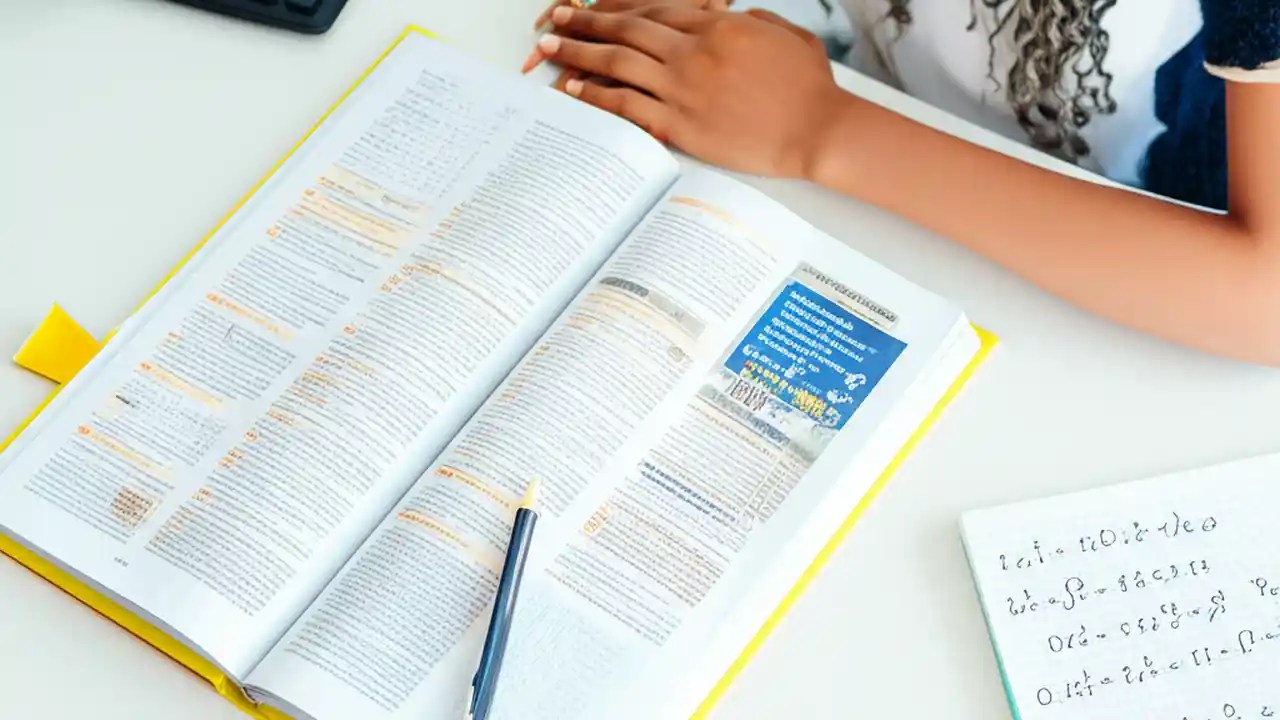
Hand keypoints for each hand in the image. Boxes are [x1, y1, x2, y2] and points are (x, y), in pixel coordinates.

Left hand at [536, 7, 846, 177]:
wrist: (818, 130)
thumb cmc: (811, 87)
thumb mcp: (786, 35)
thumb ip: (753, 20)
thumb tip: (732, 16)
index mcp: (719, 25)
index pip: (657, 8)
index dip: (621, 7)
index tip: (596, 7)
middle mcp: (694, 51)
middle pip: (627, 27)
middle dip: (586, 20)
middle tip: (556, 18)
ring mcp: (683, 88)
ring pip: (617, 62)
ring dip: (577, 52)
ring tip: (547, 48)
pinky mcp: (680, 124)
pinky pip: (626, 105)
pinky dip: (595, 95)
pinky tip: (572, 89)